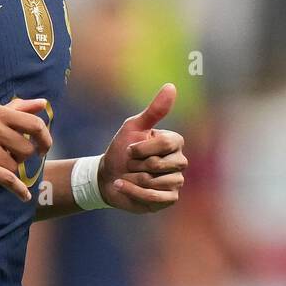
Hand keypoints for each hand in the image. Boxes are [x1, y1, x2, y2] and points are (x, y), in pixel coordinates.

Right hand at [0, 97, 52, 201]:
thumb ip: (16, 109)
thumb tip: (42, 103)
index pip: (34, 124)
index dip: (45, 138)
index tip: (44, 148)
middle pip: (27, 149)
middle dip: (21, 158)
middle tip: (7, 159)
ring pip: (15, 166)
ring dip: (8, 170)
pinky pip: (7, 179)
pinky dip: (18, 190)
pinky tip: (23, 196)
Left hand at [98, 84, 187, 213]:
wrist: (107, 176)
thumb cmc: (121, 150)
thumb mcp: (133, 127)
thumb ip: (154, 110)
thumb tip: (172, 86)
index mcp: (174, 143)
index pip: (166, 144)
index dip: (142, 148)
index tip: (130, 149)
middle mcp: (179, 162)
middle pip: (161, 164)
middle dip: (137, 165)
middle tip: (130, 164)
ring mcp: (175, 182)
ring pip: (158, 182)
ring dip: (134, 179)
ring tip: (128, 176)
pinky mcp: (168, 199)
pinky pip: (155, 197)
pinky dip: (134, 192)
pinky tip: (121, 185)